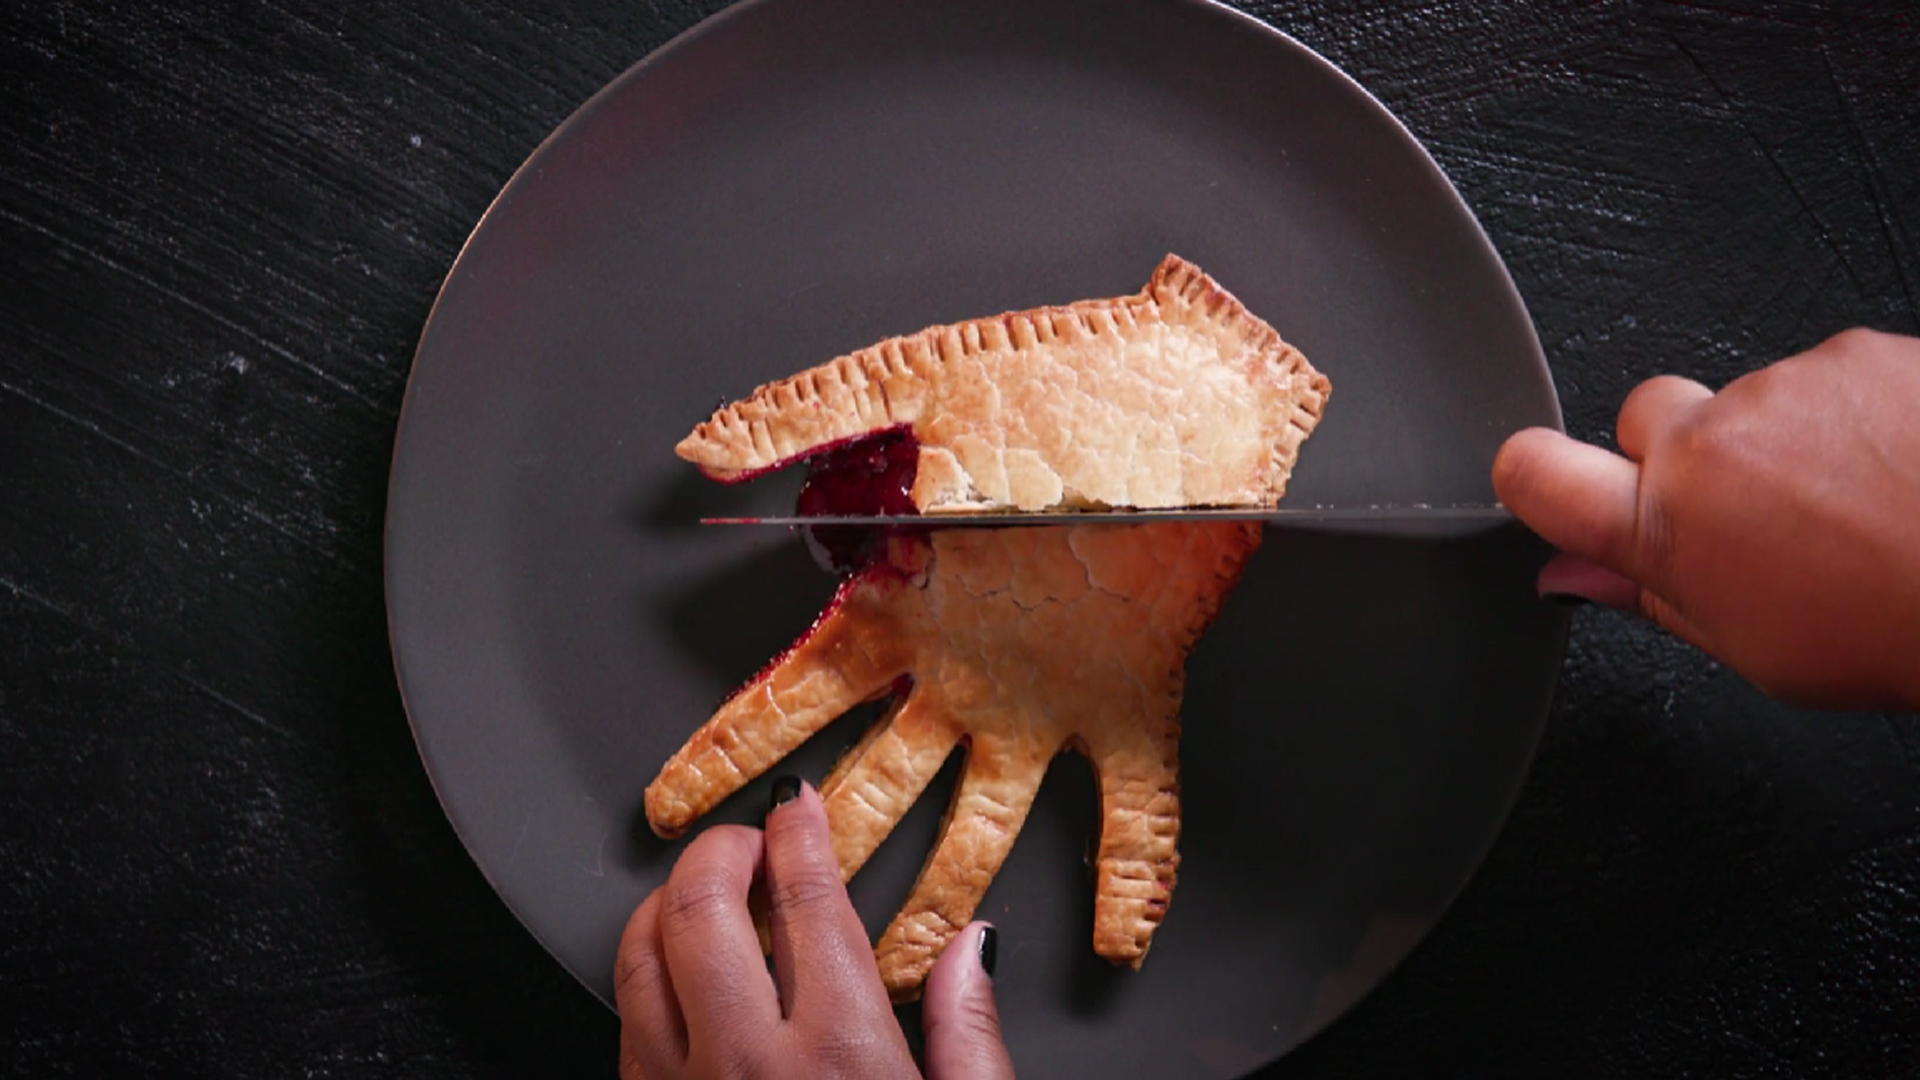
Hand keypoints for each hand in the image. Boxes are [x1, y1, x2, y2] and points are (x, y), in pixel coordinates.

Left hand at [615, 778, 1017, 1079]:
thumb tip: (971, 949)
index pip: (807, 903)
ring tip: (706, 894)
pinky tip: (676, 972)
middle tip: (752, 843)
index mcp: (840, 1057)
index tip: (798, 806)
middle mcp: (748, 1067)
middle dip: (724, 851)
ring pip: (640, 959)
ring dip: (669, 906)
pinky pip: (624, 1023)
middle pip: (702, 910)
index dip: (799, 833)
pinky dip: (644, 975)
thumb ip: (969, 1033)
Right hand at [1493, 328, 1919, 709]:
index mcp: (1670, 525)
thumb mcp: (1761, 649)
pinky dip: (1861, 414)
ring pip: (1755, 397)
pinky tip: (1902, 471)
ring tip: (1863, 503)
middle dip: (1686, 454)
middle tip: (1755, 515)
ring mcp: (1790, 386)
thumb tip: (1576, 577)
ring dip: (1790, 438)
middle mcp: (1714, 441)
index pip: (1535, 471)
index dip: (1533, 476)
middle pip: (1650, 416)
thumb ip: (1653, 597)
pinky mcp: (1862, 349)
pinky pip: (1835, 375)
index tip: (1548, 486)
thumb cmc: (1901, 625)